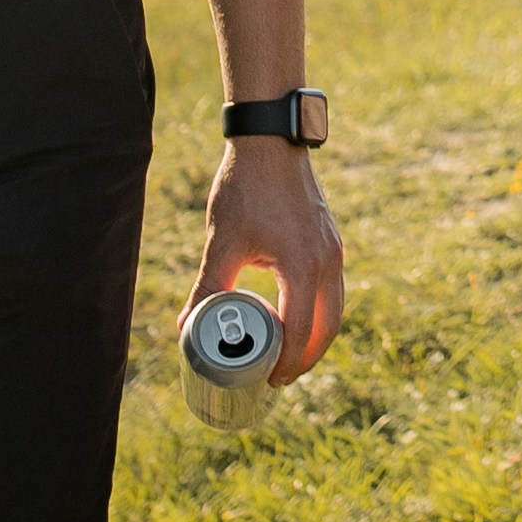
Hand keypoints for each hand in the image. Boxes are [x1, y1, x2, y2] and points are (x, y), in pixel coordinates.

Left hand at [188, 139, 345, 384]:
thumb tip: (186, 326)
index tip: (270, 380)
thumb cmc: (245, 189)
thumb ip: (207, 286)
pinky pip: (333, 288)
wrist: (270, 141)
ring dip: (317, 336)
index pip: (299, 332)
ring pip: (335, 308)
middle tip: (282, 376)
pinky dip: (320, 311)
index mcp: (302, 266)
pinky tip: (297, 315)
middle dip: (308, 358)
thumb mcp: (222, 242)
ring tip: (290, 354)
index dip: (286, 363)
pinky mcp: (332, 240)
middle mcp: (327, 261)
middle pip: (328, 327)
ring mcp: (334, 250)